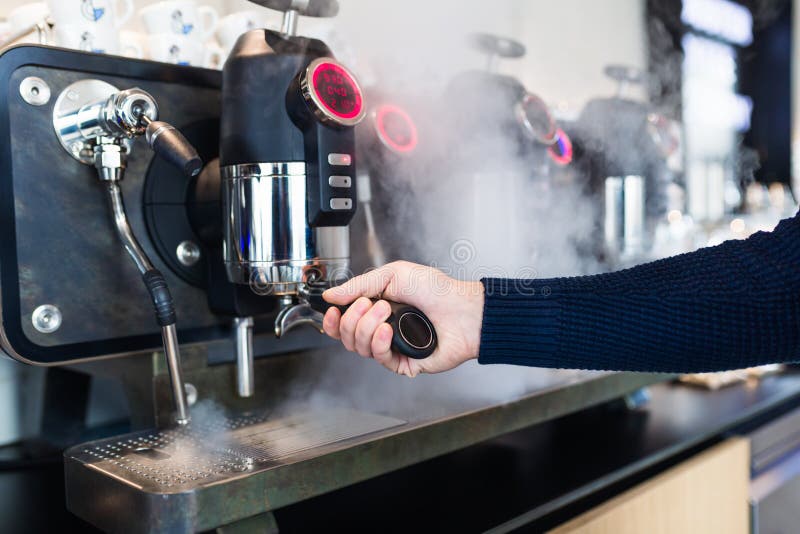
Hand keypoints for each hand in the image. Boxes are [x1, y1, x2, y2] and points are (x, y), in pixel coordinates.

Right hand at [322, 261, 484, 376]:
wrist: (463, 310)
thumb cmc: (436, 290)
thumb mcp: (393, 274)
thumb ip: (359, 284)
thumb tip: (331, 295)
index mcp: (376, 308)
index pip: (343, 322)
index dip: (332, 320)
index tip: (331, 310)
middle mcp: (381, 329)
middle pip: (347, 336)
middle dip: (354, 319)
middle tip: (372, 304)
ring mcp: (392, 346)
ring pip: (359, 347)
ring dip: (368, 327)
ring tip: (387, 312)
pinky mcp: (403, 362)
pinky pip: (379, 358)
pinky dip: (379, 343)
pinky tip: (388, 330)